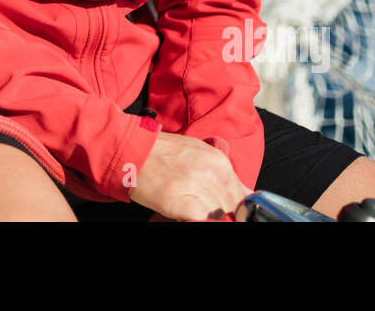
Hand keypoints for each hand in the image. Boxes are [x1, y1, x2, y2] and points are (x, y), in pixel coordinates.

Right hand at [130, 131, 251, 221]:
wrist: (131, 151)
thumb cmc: (159, 152)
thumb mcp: (197, 153)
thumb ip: (219, 172)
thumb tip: (243, 194)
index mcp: (219, 161)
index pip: (241, 196)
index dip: (231, 206)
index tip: (222, 209)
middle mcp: (214, 174)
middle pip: (231, 207)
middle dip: (219, 212)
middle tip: (199, 205)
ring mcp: (201, 189)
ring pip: (219, 216)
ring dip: (207, 215)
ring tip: (189, 207)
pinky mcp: (187, 206)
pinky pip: (205, 223)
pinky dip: (198, 220)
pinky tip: (185, 213)